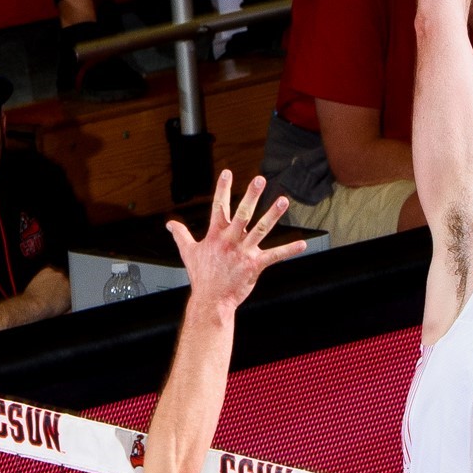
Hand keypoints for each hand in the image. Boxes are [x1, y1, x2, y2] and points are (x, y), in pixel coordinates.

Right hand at [168, 172, 304, 309]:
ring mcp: (243, 252)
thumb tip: (169, 224)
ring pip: (260, 229)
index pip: (219, 207)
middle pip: (242, 214)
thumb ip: (181, 235)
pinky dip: (289, 250)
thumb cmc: (201, 276)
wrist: (211, 300)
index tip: (227, 172)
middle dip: (251, 196)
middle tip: (260, 179)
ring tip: (283, 200)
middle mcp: (230, 241)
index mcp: (215, 235)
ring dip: (273, 214)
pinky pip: (274, 256)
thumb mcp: (188, 253)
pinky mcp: (254, 265)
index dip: (222, 189)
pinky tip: (303, 244)